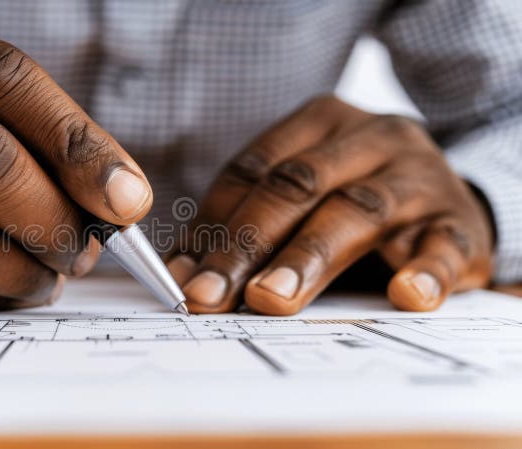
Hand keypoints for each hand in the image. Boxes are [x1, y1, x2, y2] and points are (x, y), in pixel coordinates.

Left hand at [167, 96, 493, 314]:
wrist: (448, 199)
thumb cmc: (355, 200)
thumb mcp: (303, 197)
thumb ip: (250, 228)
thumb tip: (185, 276)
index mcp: (320, 123)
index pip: (253, 170)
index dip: (213, 224)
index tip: (185, 276)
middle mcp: (370, 138)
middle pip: (297, 186)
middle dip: (247, 243)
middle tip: (212, 293)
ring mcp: (418, 176)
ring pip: (356, 210)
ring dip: (308, 257)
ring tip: (271, 297)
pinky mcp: (459, 221)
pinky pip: (444, 245)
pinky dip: (425, 270)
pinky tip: (404, 294)